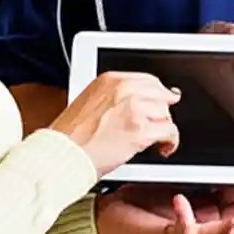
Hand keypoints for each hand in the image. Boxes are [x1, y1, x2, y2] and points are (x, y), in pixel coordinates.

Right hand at [49, 71, 180, 177]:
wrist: (62, 153)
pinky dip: (171, 141)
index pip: (148, 80)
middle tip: (161, 123)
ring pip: (166, 113)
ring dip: (164, 127)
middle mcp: (124, 90)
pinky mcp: (140, 131)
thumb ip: (115, 97)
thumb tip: (137, 102)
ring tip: (158, 140)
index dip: (159, 93)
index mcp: (110, 80)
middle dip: (162, 111)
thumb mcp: (88, 101)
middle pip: (160, 95)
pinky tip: (164, 148)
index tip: (165, 100)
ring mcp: (134, 109)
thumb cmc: (69, 135)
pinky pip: (169, 131)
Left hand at [96, 184, 233, 233]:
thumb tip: (220, 156)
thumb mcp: (178, 176)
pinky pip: (183, 232)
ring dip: (231, 228)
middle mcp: (201, 222)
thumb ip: (202, 172)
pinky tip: (183, 202)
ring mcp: (187, 232)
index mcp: (206, 207)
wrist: (110, 211)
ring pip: (216, 233)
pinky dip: (186, 218)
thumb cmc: (142, 193)